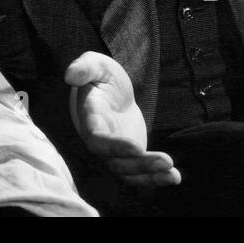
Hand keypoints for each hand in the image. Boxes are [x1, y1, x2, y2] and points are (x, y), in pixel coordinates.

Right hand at [65, 51, 180, 187]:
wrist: (113, 91)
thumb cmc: (103, 75)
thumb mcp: (96, 64)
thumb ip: (84, 68)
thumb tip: (69, 75)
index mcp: (90, 118)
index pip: (97, 139)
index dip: (114, 146)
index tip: (137, 148)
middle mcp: (99, 141)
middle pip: (115, 162)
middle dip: (140, 165)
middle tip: (166, 161)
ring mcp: (113, 152)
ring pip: (128, 172)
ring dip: (150, 175)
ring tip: (173, 173)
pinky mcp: (129, 157)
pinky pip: (139, 174)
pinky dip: (156, 178)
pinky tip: (174, 177)